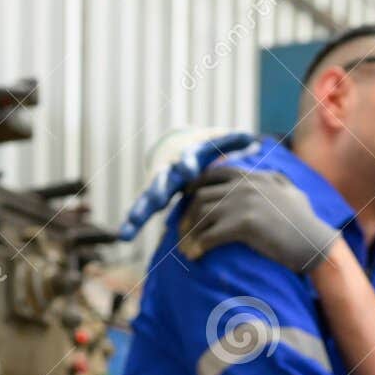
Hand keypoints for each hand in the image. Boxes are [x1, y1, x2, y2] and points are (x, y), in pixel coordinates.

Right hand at [116, 132, 258, 240]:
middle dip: (159, 189)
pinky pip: (139, 212)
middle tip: (157, 199)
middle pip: (162, 180)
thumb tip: (252, 139)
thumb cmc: (203, 151)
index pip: (187, 160)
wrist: (178, 149)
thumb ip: (232, 142)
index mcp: (185, 158)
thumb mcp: (216, 144)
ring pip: (145, 199)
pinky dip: (131, 223)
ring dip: (138, 212)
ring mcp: (156, 186)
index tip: (190, 170)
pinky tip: (123, 236)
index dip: (188, 164)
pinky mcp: (150, 199)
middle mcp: (167, 171)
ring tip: (130, 226)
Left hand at [177, 166, 341, 273]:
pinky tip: (195, 256)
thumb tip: (270, 175)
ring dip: (188, 234)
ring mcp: (244, 203)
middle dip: (187, 217)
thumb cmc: (305, 221)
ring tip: (185, 249)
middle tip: (181, 235)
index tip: (185, 204)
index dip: (193, 189)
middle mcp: (245, 185)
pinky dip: (198, 246)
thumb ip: (274, 180)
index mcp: (251, 176)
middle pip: (200, 197)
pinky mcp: (245, 224)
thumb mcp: (289, 191)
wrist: (315, 241)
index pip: (212, 175)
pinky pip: (210, 234)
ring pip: (201, 215)